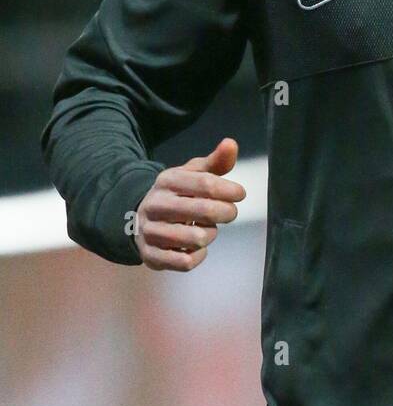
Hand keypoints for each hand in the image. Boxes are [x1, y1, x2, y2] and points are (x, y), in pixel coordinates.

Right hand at [132, 138, 245, 271]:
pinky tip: (196, 247)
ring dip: (211, 234)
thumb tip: (231, 143)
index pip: (205, 183)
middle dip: (226, 212)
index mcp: (167, 181)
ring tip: (208, 229)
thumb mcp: (193, 174)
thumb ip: (215, 161)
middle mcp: (156, 204)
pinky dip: (198, 256)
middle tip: (229, 212)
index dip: (229, 190)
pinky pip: (185, 262)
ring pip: (197, 238)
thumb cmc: (178, 194)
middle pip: (204, 210)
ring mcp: (150, 232)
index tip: (240, 194)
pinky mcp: (150, 256)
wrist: (139, 218)